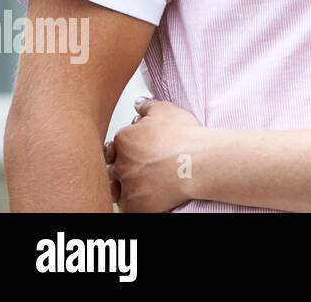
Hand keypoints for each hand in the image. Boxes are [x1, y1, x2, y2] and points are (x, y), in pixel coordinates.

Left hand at [106, 97, 202, 212]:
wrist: (198, 162)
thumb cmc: (184, 136)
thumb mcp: (167, 110)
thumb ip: (147, 105)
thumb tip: (138, 103)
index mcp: (124, 141)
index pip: (115, 144)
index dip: (128, 145)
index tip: (140, 147)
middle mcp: (121, 164)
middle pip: (112, 167)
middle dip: (123, 165)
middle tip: (142, 164)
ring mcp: (127, 187)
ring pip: (116, 189)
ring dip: (123, 186)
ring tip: (142, 182)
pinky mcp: (136, 206)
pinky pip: (129, 207)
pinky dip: (136, 202)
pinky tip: (148, 195)